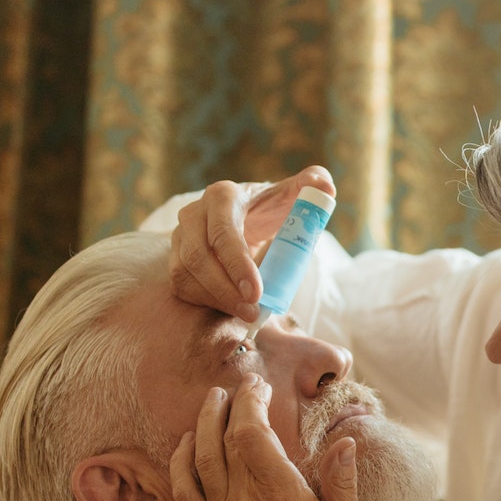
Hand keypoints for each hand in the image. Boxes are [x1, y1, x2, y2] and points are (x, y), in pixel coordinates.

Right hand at [169, 166, 335, 323]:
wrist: (248, 219)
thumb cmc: (272, 209)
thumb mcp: (293, 195)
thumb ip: (313, 185)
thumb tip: (325, 188)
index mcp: (222, 196)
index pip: (223, 231)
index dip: (237, 263)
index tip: (257, 292)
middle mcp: (193, 214)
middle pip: (198, 256)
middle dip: (225, 289)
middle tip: (254, 311)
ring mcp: (180, 237)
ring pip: (185, 274)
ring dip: (216, 299)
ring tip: (248, 314)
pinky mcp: (176, 259)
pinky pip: (183, 286)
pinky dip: (207, 302)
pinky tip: (232, 309)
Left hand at [169, 373, 385, 500]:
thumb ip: (343, 481)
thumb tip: (346, 441)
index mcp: (281, 499)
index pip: (252, 436)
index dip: (250, 403)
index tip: (258, 386)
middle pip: (223, 441)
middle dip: (227, 406)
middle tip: (236, 385)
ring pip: (199, 461)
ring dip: (201, 425)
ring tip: (211, 401)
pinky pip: (185, 492)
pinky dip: (181, 462)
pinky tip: (188, 443)